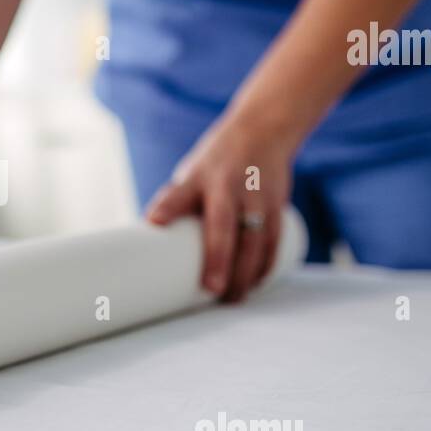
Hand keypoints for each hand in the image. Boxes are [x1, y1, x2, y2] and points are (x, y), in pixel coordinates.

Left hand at [144, 116, 295, 302]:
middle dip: (221, 261)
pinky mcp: (279, 206)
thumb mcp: (191, 173)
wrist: (263, 132)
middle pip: (226, 226)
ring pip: (256, 240)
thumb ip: (175, 203)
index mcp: (203, 175)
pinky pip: (275, 241)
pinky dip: (266, 265)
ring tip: (233, 298)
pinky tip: (256, 284)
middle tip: (213, 293)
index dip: (168, 208)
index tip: (155, 223)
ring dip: (246, 273)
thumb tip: (152, 237)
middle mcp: (232, 185)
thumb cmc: (217, 162)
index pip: (182, 194)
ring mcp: (258, 196)